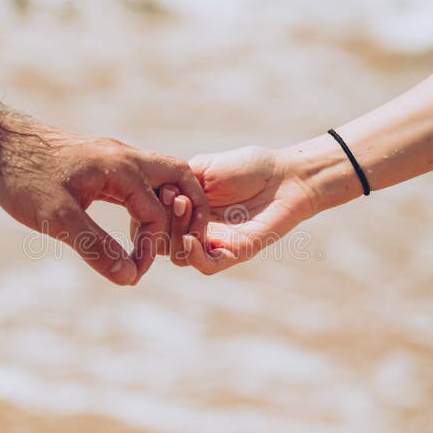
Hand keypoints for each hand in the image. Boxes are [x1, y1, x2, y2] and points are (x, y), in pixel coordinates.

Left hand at [0, 119, 208, 284]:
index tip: (131, 276)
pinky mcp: (100, 164)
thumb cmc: (24, 176)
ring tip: (156, 242)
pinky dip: (144, 204)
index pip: (157, 215)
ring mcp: (114, 158)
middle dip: (188, 213)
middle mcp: (125, 158)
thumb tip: (129, 278)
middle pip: (178, 179)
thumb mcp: (59, 218)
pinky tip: (130, 226)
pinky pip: (137, 183)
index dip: (149, 251)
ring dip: (165, 209)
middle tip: (185, 244)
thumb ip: (97, 248)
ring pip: (159, 179)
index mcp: (122, 169)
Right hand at [152, 144, 319, 274]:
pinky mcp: (234, 253)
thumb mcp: (202, 167)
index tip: (158, 190)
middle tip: (175, 197)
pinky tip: (189, 238)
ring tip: (185, 207)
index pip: (152, 222)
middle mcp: (195, 230)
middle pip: (160, 242)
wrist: (285, 177)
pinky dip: (194, 255)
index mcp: (185, 211)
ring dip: (176, 234)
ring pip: (179, 256)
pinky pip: (206, 266)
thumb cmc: (247, 168)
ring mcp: (213, 244)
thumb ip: (175, 180)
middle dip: (162, 219)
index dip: (148, 211)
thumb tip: (150, 194)